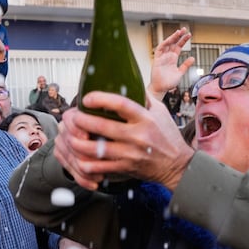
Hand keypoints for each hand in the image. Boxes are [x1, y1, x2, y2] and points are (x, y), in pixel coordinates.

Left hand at [54, 94, 193, 190]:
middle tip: (73, 118)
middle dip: (83, 122)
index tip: (87, 98)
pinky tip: (79, 160)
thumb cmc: (167, 135)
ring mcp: (131, 153)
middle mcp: (138, 135)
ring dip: (80, 144)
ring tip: (71, 138)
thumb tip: (129, 80)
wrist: (177, 165)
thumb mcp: (160, 111)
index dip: (101, 99)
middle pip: (103, 127)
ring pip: (98, 149)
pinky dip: (88, 164)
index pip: (121, 104)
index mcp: (145, 118)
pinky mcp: (127, 168)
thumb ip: (143, 98)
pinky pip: (102, 167)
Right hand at [149, 28, 194, 97]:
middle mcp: (167, 56)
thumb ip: (185, 65)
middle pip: (173, 43)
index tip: (189, 34)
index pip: (178, 46)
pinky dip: (164, 44)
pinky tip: (169, 40)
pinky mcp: (157, 60)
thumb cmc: (169, 83)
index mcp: (173, 59)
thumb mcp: (180, 73)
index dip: (183, 40)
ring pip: (167, 44)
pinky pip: (159, 49)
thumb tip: (192, 58)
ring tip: (178, 32)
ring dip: (172, 38)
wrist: (161, 89)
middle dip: (178, 36)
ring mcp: (162, 57)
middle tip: (184, 29)